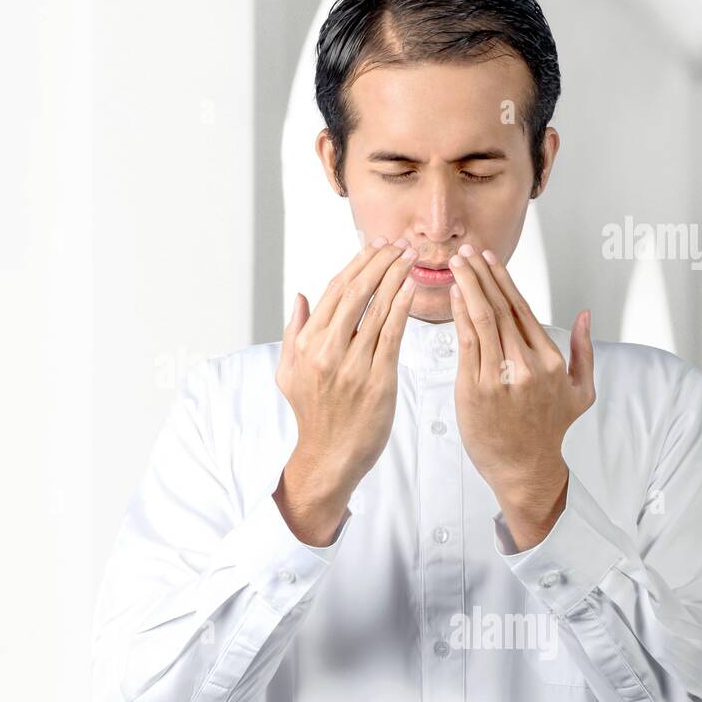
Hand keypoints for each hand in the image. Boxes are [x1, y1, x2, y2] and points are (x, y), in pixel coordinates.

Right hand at [273, 236, 419, 544]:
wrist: (330, 457)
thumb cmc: (314, 415)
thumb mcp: (288, 373)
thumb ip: (295, 332)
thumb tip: (301, 297)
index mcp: (306, 345)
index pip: (333, 292)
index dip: (356, 265)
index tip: (375, 247)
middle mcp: (326, 352)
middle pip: (355, 293)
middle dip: (379, 262)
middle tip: (399, 244)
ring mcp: (352, 366)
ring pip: (376, 309)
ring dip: (395, 277)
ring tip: (411, 257)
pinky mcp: (377, 380)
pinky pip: (392, 334)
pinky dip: (402, 307)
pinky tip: (413, 288)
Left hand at [447, 244, 594, 549]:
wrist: (524, 470)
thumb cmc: (548, 431)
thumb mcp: (580, 392)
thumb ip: (583, 351)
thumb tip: (584, 315)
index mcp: (550, 361)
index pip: (522, 309)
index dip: (503, 279)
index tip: (488, 258)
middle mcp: (526, 364)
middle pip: (501, 307)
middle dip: (481, 275)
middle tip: (465, 251)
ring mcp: (500, 376)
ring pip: (482, 319)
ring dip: (467, 287)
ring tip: (455, 266)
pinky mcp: (475, 388)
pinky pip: (467, 343)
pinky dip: (459, 316)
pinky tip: (452, 297)